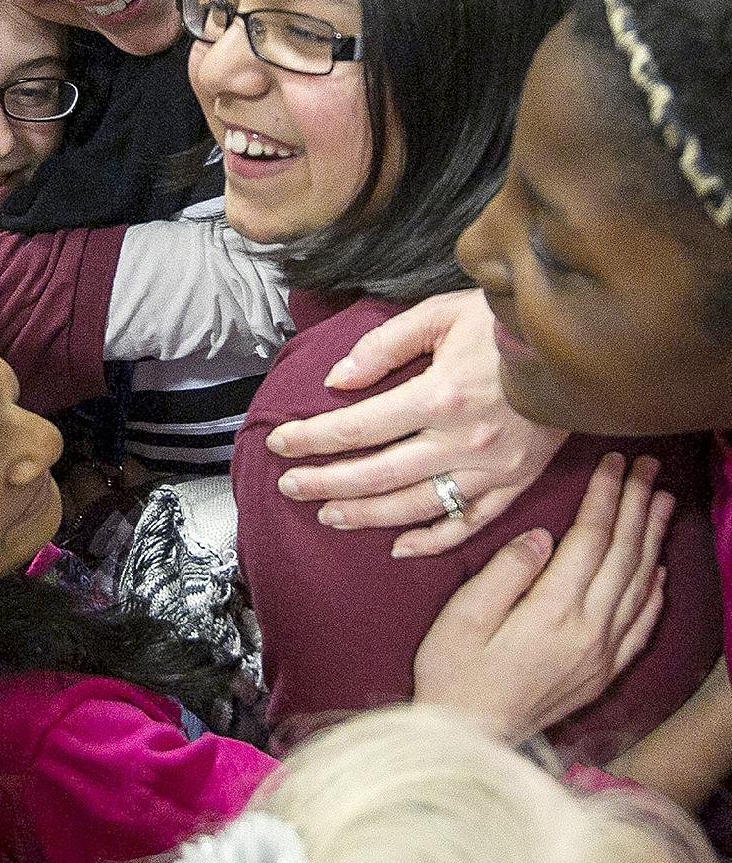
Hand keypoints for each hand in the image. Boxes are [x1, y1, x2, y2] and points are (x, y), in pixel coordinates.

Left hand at [267, 289, 567, 554]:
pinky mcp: (515, 485)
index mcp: (439, 396)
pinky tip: (399, 547)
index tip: (280, 443)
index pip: (357, 427)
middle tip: (288, 486)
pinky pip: (468, 525)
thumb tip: (337, 379)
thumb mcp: (442, 314)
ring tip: (328, 514)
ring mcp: (490, 470)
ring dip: (365, 515)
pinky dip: (432, 541)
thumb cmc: (505, 322)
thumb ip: (385, 345)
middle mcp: (460, 442)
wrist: (583, 344)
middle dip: (325, 482)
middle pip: (377, 474)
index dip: (312, 438)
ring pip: (415, 507)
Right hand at [413, 453, 672, 745]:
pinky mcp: (601, 674)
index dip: (605, 495)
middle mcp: (589, 632)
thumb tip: (543, 536)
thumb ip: (506, 571)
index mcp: (554, 611)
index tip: (613, 460)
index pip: (590, 538)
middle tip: (649, 466)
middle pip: (623, 555)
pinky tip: (658, 570)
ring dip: (652, 538)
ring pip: (639, 584)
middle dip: (637, 504)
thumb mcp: (464, 616)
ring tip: (661, 500)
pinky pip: (641, 626)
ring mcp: (600, 656)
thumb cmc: (454, 674)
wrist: (469, 742)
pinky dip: (655, 592)